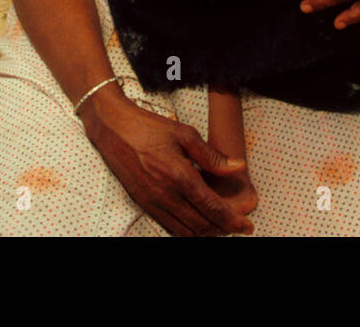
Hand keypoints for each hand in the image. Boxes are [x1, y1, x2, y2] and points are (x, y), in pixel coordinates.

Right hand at [80, 89, 253, 236]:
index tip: (248, 226)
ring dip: (205, 233)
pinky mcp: (143, 203)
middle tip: (238, 226)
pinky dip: (187, 230)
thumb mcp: (184, 134)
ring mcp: (152, 202)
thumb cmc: (149, 127)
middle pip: (201, 225)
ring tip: (220, 226)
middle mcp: (165, 195)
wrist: (112, 129)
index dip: (233, 221)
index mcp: (179, 176)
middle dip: (223, 230)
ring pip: (185, 230)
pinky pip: (169, 226)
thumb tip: (238, 167)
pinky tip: (196, 222)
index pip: (212, 208)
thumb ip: (212, 156)